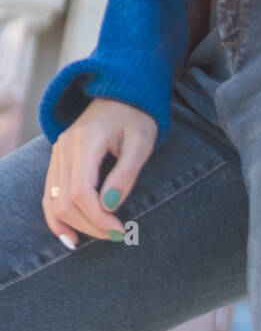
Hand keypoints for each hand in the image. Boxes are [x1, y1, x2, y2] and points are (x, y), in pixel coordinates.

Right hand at [42, 98, 158, 246]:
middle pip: (65, 201)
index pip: (80, 192)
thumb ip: (126, 173)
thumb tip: (110, 206)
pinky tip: (70, 236)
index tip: (121, 230)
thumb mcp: (142, 141)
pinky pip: (49, 195)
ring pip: (54, 202)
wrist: (122, 92)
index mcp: (85, 140)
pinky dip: (57, 218)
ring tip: (99, 237)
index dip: (98, 218)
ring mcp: (57, 153)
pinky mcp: (57, 160)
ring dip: (74, 225)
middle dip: (90, 225)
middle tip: (117, 235)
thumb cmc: (137, 116)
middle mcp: (64, 147)